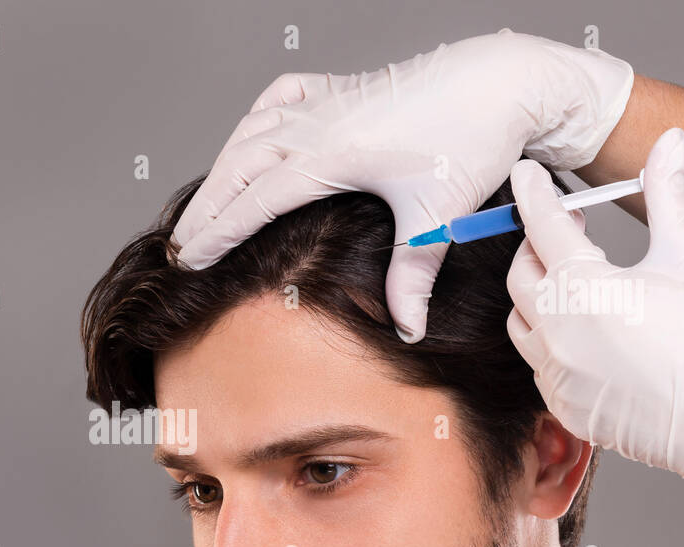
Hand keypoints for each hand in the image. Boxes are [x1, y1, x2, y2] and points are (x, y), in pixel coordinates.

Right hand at [171, 29, 634, 342]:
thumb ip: (413, 274)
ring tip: (204, 207)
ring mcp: (328, 101)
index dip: (217, 232)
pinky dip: (257, 120)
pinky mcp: (342, 88)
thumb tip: (407, 329)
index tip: (189, 259)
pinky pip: (281, 99)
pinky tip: (253, 138)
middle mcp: (320, 122)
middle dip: (205, 209)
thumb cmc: (474, 137)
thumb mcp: (439, 213)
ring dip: (222, 169)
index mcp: (333, 154)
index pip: (254, 200)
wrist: (504, 79)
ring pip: (251, 132)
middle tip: (179, 246)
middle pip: (237, 167)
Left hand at [506, 127, 683, 546]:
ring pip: (520, 319)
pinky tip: (587, 330)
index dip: (533, 193)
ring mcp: (554, 374)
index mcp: (587, 290)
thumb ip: (670, 198)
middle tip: (571, 231)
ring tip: (579, 281)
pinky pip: (537, 361)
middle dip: (537, 245)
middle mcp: (558, 333)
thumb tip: (667, 144)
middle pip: (520, 273)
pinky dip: (551, 338)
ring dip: (539, 294)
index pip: (542, 226)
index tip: (526, 174)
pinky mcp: (560, 405)